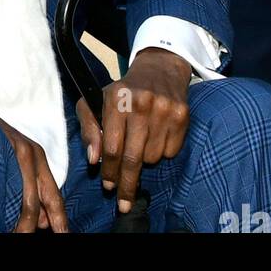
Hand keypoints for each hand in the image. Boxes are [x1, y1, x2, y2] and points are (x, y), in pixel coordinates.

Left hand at [79, 47, 190, 214]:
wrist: (158, 69)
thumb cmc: (123, 92)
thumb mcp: (97, 101)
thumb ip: (89, 128)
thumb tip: (93, 160)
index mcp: (116, 98)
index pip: (112, 146)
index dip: (110, 170)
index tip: (108, 186)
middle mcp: (140, 103)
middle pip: (133, 158)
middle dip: (127, 184)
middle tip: (124, 202)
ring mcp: (163, 109)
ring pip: (153, 157)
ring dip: (145, 160)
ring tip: (140, 142)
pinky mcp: (182, 115)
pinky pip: (171, 152)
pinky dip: (162, 151)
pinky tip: (156, 134)